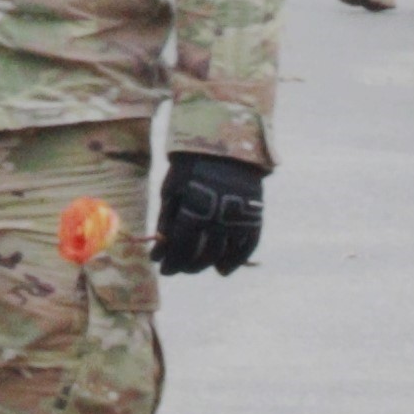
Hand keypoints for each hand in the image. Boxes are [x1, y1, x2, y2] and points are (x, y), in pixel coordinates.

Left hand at [151, 153, 264, 275]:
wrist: (226, 144)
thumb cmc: (191, 166)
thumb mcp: (172, 189)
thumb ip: (166, 221)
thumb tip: (159, 252)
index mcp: (195, 209)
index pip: (181, 248)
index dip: (171, 262)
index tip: (163, 268)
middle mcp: (218, 218)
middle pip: (202, 255)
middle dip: (187, 265)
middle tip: (179, 267)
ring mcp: (239, 219)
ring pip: (223, 255)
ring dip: (208, 265)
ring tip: (197, 267)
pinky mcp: (254, 217)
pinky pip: (247, 247)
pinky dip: (235, 261)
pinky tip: (223, 269)